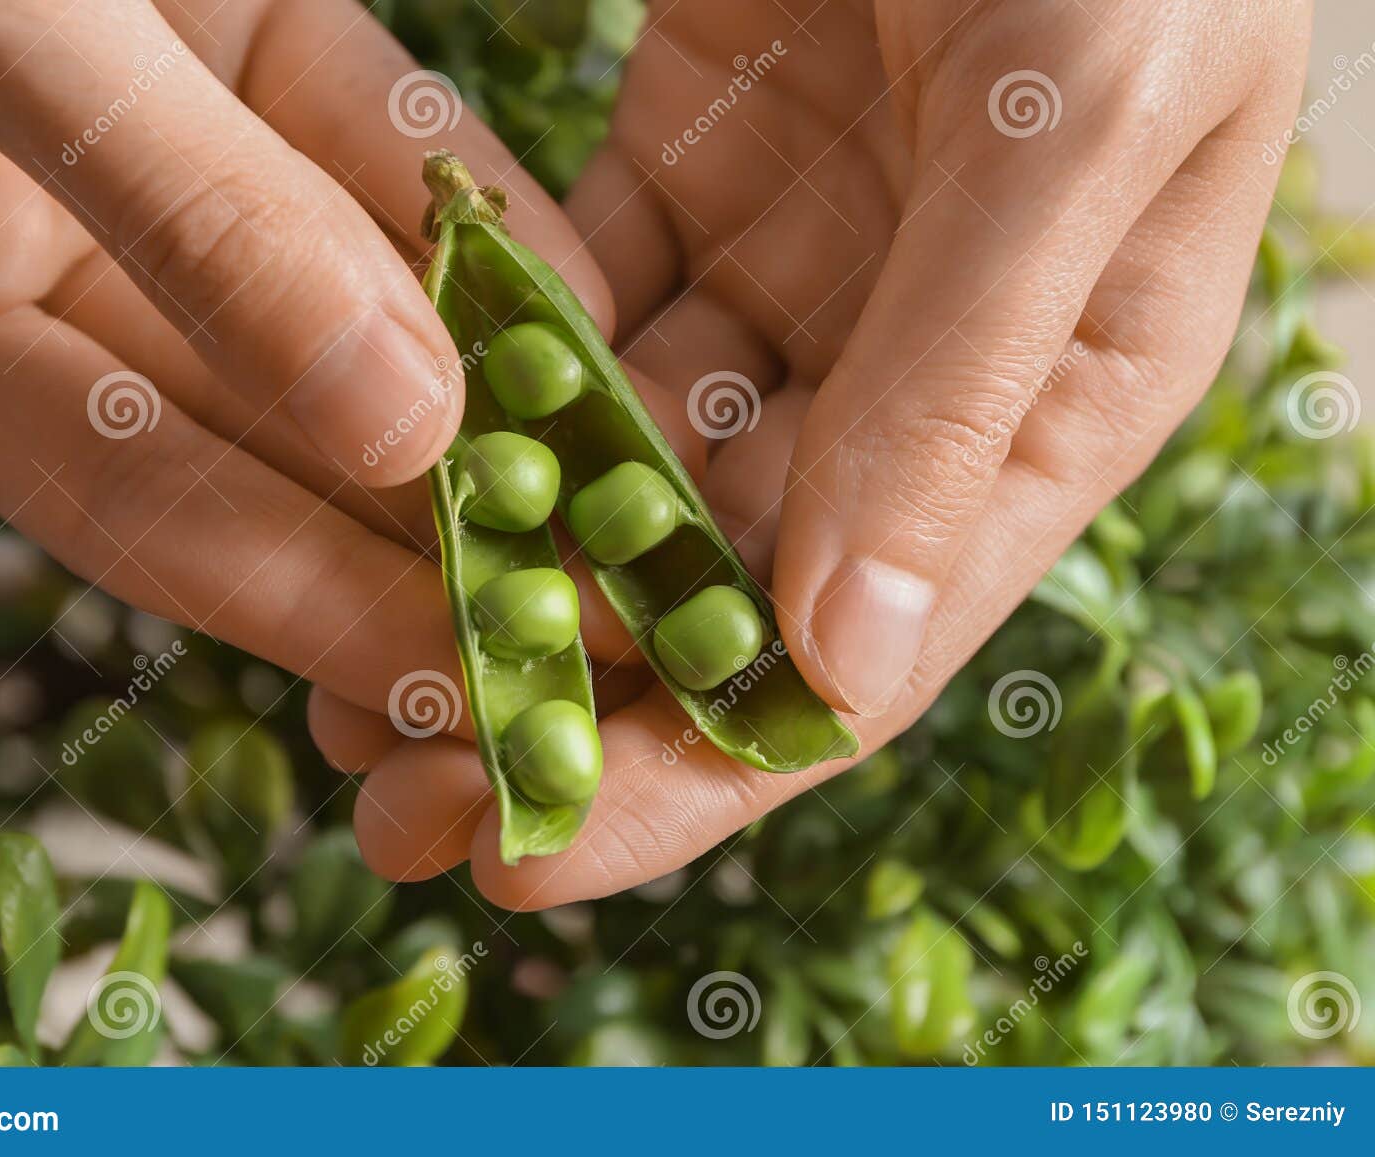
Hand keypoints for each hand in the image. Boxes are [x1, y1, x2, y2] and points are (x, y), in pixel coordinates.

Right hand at [0, 2, 605, 734]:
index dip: (299, 600)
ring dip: (487, 395)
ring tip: (624, 502)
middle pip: (261, 430)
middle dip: (424, 529)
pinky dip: (481, 226)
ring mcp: (152, 151)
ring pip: (343, 304)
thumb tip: (398, 425)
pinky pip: (383, 159)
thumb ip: (181, 211)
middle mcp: (35, 250)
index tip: (458, 678)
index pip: (137, 501)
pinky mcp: (240, 42)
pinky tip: (588, 306)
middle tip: (590, 626)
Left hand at [318, 0, 1309, 906]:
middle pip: (724, 587)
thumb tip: (849, 663)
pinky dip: (482, 393)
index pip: (864, 642)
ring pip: (629, 472)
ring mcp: (803, 275)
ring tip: (346, 680)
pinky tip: (377, 469)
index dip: (692, 764)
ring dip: (496, 571)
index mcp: (1061, 400)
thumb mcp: (1073, 115)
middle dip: (562, 702)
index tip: (526, 851)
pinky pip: (569, 314)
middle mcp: (924, 369)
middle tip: (390, 808)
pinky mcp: (692, 172)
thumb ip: (957, 387)